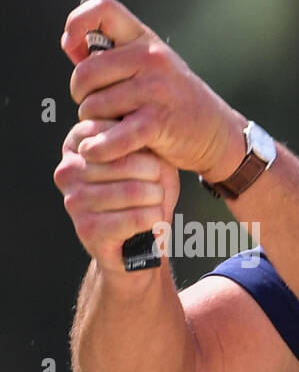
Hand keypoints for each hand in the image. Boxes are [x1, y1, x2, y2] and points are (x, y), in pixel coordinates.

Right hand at [54, 118, 179, 275]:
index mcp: (77, 146)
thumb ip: (142, 140)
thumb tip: (140, 128)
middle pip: (128, 162)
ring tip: (155, 205)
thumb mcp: (151, 161)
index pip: (116, 132)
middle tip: (158, 189)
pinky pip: (137, 217)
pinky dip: (155, 219)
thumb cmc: (147, 196)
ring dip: (157, 200)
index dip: (146, 151)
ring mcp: (73, 200)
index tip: (153, 165)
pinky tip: (153, 221)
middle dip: (156, 178)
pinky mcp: (87, 229)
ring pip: (135, 191)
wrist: (140, 243)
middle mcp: (67, 170)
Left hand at [61, 0, 244, 179]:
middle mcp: (151, 60)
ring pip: (94, 106)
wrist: (217, 134)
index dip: (77, 23)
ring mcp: (155, 91)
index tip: (72, 45)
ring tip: (111, 125)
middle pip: (86, 72)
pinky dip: (98, 148)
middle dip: (81, 94)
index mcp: (146, 41)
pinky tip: (97, 150)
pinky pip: (113, 136)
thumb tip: (72, 46)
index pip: (103, 11)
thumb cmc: (178, 102)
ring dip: (93, 123)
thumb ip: (116, 57)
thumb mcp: (153, 68)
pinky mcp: (157, 123)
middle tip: (94, 104)